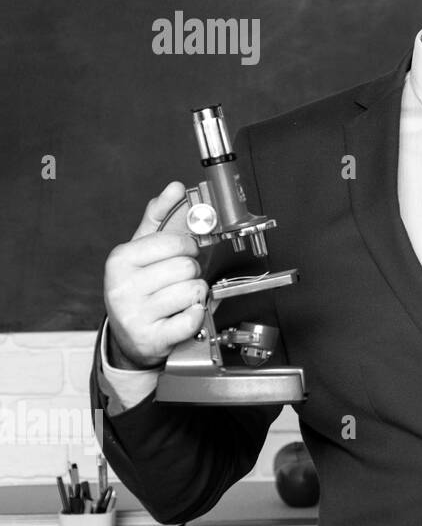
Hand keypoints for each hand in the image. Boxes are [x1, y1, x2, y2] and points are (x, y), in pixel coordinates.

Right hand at [103, 182, 207, 369]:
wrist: (130, 335)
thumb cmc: (141, 287)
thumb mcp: (143, 250)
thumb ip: (160, 217)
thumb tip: (175, 188)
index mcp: (120, 259)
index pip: (175, 242)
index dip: (187, 248)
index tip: (180, 255)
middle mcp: (122, 287)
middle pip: (187, 267)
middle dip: (191, 272)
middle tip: (177, 281)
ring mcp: (135, 314)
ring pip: (194, 291)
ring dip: (195, 295)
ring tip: (177, 299)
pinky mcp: (152, 338)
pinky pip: (194, 317)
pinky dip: (196, 316)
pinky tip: (180, 316)